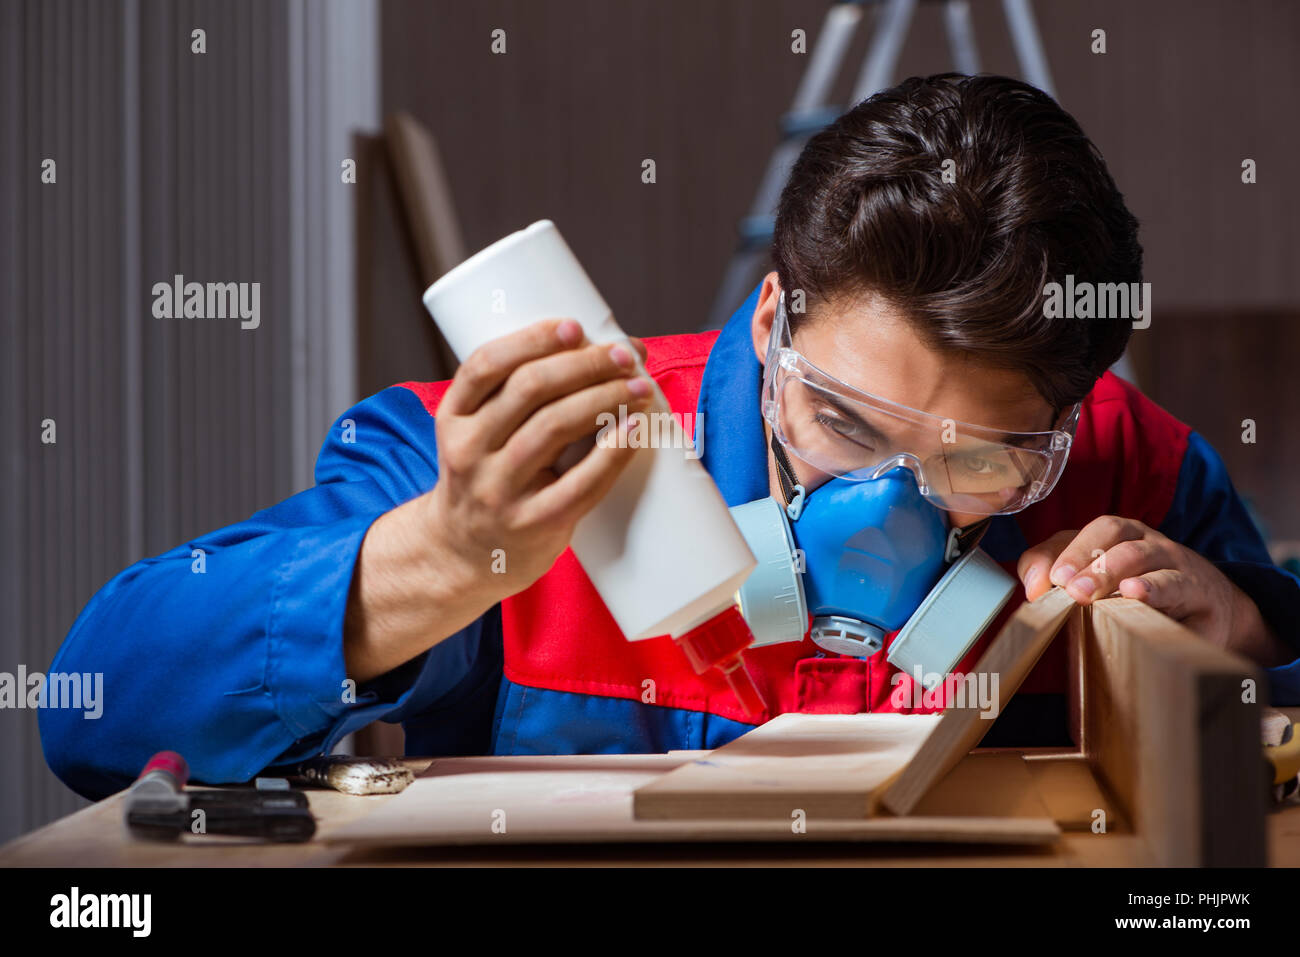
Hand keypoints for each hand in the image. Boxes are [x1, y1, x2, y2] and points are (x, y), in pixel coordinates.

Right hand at [424, 317, 652, 598]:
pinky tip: (634, 427)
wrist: (464, 555)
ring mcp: (499, 491)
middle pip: (530, 390)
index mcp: (453, 418)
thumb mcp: (481, 434)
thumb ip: (526, 397)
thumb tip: (622, 351)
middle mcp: (469, 451)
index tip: (575, 326)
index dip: (532, 339)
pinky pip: (581, 482)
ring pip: (556, 427)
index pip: (485, 365)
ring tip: (639, 385)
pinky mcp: (534, 523)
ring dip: (605, 397)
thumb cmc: (490, 478)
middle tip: (624, 355)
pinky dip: (613, 451)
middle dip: (585, 364)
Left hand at [1017, 516, 1284, 662]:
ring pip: (1141, 554)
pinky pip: (1174, 583)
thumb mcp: (1096, 580)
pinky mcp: (1196, 589)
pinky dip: (1153, 589)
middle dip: (1085, 557)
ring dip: (1110, 571)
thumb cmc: (1140, 592)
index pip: (1092, 529)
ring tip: (1087, 593)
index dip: (1069, 550)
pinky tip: (1135, 595)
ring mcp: (1173, 562)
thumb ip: (1055, 573)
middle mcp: (1146, 540)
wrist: (1210, 611)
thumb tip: (1032, 588)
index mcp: (1121, 534)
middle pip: (1114, 533)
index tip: (1048, 580)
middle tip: (1067, 587)